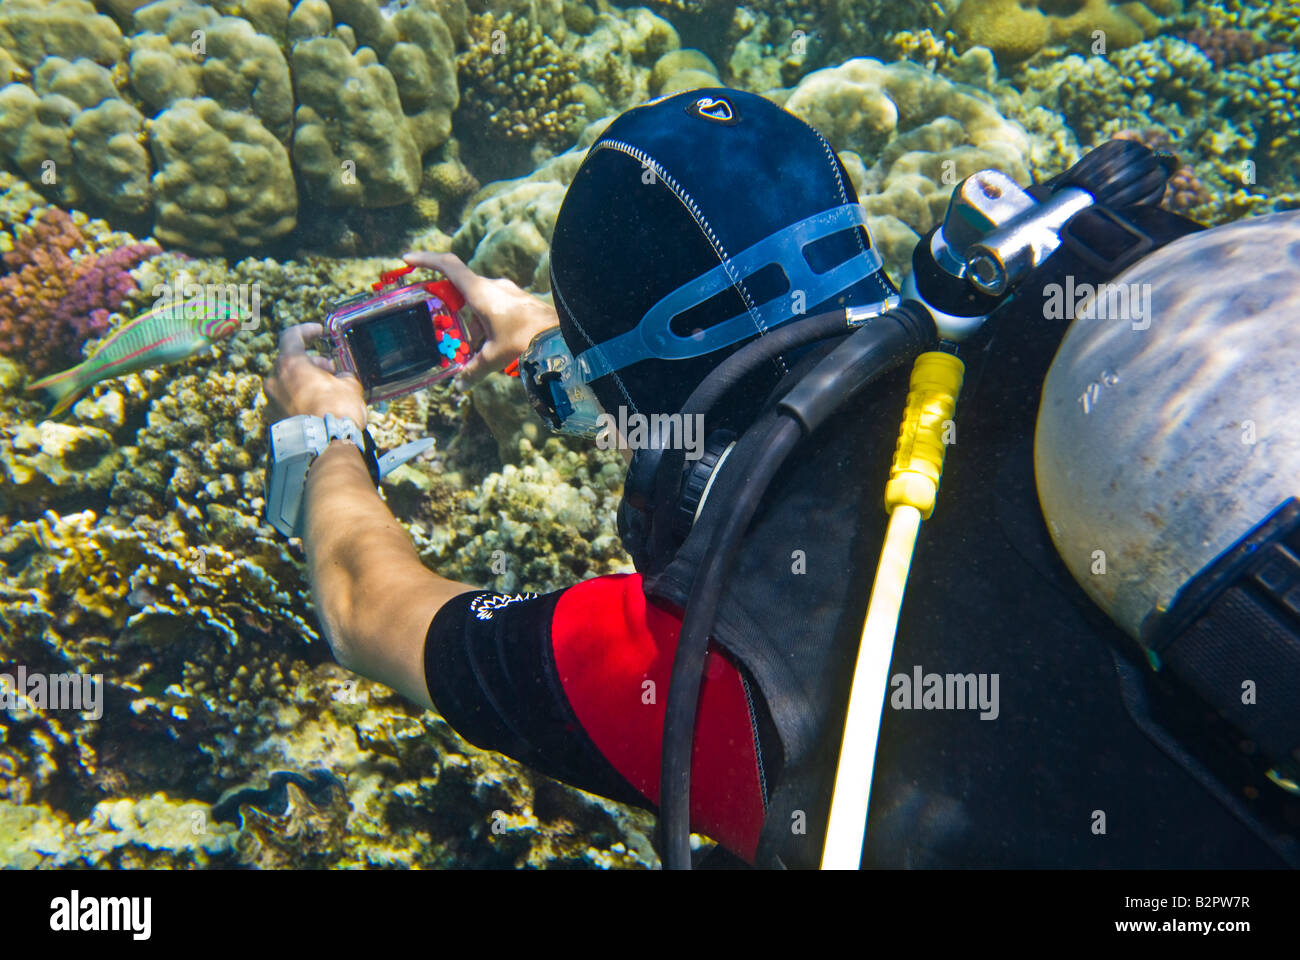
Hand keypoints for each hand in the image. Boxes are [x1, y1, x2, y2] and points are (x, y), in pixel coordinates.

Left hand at [263, 323, 367, 428]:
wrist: (325, 446)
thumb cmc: (337, 411)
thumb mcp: (350, 386)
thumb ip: (343, 376)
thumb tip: (341, 378)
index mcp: (290, 363)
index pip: (292, 336)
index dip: (307, 331)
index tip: (319, 332)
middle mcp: (274, 380)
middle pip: (289, 362)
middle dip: (310, 363)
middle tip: (329, 369)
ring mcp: (271, 402)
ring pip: (287, 384)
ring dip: (304, 383)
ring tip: (326, 390)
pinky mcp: (274, 421)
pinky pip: (287, 404)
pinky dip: (300, 401)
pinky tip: (317, 408)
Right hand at [403, 251, 558, 386]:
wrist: (564, 335)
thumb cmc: (527, 340)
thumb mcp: (495, 357)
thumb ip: (474, 370)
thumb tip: (459, 384)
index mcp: (480, 292)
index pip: (448, 266)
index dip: (426, 260)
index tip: (408, 259)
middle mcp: (493, 286)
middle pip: (462, 290)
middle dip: (450, 310)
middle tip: (443, 328)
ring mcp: (508, 291)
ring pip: (480, 302)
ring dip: (471, 322)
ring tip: (472, 349)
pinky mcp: (519, 300)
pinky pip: (495, 307)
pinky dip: (486, 323)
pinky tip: (491, 346)